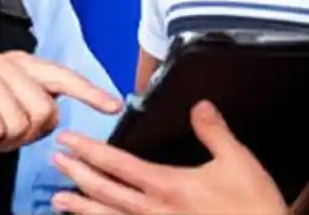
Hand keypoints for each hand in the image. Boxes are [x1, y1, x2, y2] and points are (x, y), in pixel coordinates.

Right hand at [0, 51, 122, 156]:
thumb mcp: (11, 115)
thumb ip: (36, 108)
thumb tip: (58, 115)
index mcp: (18, 64)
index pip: (62, 76)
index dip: (90, 93)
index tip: (114, 105)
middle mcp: (4, 63)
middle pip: (45, 110)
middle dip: (27, 134)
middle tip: (1, 132)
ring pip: (22, 124)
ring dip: (4, 140)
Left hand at [50, 100, 286, 214]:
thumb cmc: (253, 207)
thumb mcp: (238, 162)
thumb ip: (214, 132)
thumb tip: (199, 105)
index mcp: (168, 186)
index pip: (118, 164)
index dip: (90, 151)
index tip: (68, 141)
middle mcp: (155, 211)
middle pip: (105, 192)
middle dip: (78, 175)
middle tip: (55, 162)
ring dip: (82, 208)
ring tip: (58, 199)